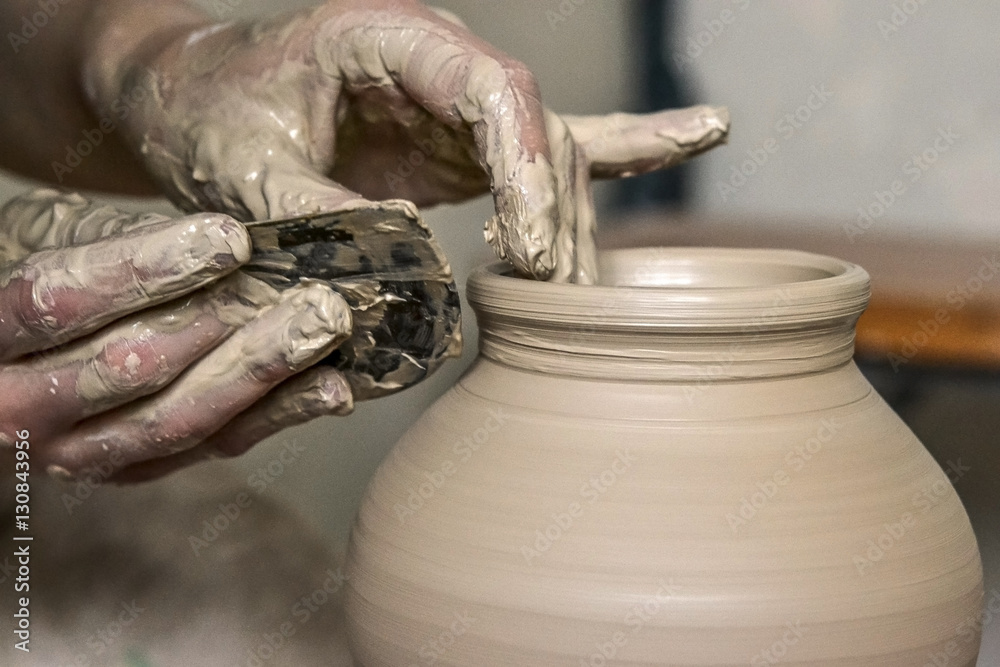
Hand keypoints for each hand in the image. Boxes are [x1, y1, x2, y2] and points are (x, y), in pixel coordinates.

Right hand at [0, 190, 353, 482]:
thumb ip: (124, 240)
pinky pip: (213, 447)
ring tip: (325, 327)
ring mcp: (80, 452)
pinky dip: (277, 416)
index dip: (146, 268)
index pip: (60, 300)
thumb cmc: (55, 272)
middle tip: (308, 292)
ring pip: (176, 419)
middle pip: (128, 369)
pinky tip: (331, 387)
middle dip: (227, 325)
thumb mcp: (65, 236)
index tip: (230, 240)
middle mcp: (21, 409)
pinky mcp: (138, 467)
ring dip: (262, 371)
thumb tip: (231, 238)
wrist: (31, 343)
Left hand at [82, 0, 728, 281]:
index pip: (497, 91)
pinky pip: (549, 149)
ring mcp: (459, 105)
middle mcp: (443, 63)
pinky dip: (627, 148)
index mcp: (394, 39)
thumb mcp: (245, 170)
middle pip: (540, 129)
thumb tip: (411, 274)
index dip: (527, 168)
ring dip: (565, 224)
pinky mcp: (461, 149)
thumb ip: (323, 218)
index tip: (526, 247)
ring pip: (551, 155)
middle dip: (551, 213)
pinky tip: (701, 134)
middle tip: (550, 294)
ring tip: (573, 291)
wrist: (193, 100)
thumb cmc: (210, 113)